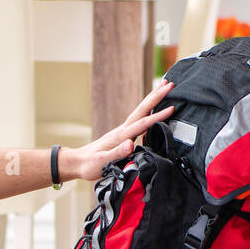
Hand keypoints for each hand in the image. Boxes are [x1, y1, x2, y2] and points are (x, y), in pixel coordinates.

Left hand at [59, 79, 175, 180]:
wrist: (77, 162)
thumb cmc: (89, 164)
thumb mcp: (102, 162)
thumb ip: (117, 153)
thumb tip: (130, 144)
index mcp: (120, 136)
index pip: (143, 123)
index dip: (158, 116)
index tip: (171, 109)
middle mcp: (122, 130)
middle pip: (142, 109)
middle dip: (156, 96)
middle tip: (170, 83)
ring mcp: (122, 131)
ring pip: (141, 111)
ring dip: (153, 99)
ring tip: (165, 87)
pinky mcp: (122, 135)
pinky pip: (139, 119)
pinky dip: (148, 110)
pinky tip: (153, 109)